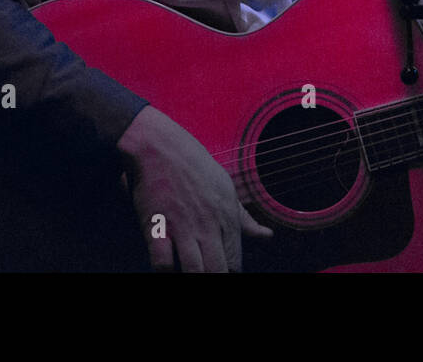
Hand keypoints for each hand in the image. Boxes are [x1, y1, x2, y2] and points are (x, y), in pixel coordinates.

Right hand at [116, 106, 272, 270]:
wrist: (159, 145)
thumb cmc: (194, 165)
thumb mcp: (226, 186)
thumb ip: (244, 217)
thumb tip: (267, 237)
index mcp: (227, 215)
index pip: (235, 262)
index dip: (228, 272)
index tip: (220, 270)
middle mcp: (207, 224)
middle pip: (217, 270)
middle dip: (214, 276)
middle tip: (206, 271)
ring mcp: (182, 226)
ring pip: (193, 271)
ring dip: (192, 275)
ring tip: (188, 271)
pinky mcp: (156, 226)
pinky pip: (162, 263)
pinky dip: (164, 270)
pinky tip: (165, 265)